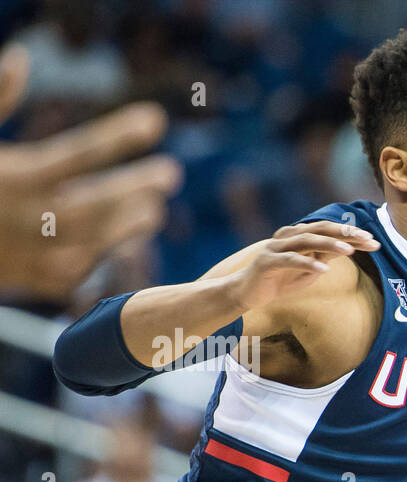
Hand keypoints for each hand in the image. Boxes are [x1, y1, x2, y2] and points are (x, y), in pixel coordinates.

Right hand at [0, 45, 182, 301]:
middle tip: (173, 173)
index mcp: (15, 178)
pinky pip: (88, 266)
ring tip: (156, 208)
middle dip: (138, 186)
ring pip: (98, 240)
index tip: (155, 119)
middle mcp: (29, 219)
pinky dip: (110, 248)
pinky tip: (129, 234)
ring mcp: (37, 255)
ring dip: (131, 223)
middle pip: (97, 203)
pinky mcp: (43, 282)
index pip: (79, 152)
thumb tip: (22, 56)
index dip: (120, 135)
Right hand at [228, 221, 380, 310]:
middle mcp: (289, 236)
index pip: (330, 231)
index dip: (352, 235)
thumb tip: (348, 248)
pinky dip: (308, 263)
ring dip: (330, 244)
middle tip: (367, 239)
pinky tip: (324, 269)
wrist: (247, 293)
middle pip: (321, 230)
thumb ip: (324, 256)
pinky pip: (291, 260)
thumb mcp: (308, 269)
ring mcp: (277, 247)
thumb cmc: (280, 280)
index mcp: (300, 236)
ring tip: (350, 251)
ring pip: (307, 241)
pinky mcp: (268, 261)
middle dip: (345, 234)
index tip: (374, 242)